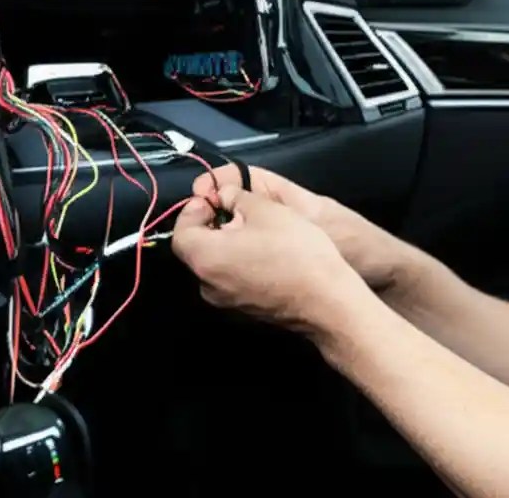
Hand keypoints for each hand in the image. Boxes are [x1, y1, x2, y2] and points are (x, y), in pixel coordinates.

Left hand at [191, 165, 401, 291]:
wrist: (328, 302)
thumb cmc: (295, 251)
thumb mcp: (266, 210)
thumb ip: (236, 197)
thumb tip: (222, 196)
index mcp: (205, 259)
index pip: (181, 231)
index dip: (194, 209)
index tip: (213, 198)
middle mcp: (208, 286)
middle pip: (197, 250)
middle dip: (212, 226)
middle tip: (235, 210)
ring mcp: (227, 303)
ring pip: (216, 266)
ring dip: (227, 245)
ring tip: (255, 231)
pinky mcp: (245, 313)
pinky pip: (233, 281)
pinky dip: (240, 264)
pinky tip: (267, 254)